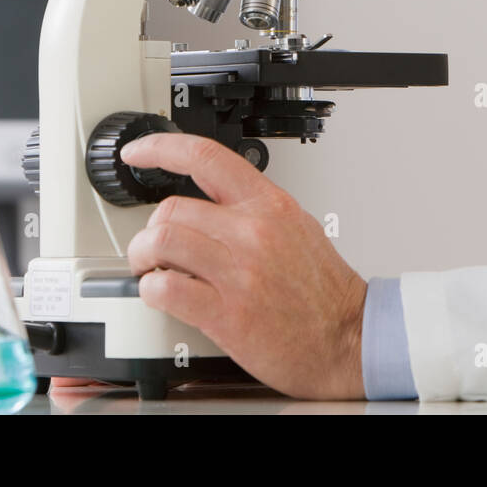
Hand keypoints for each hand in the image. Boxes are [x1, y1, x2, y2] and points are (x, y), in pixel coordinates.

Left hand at [121, 133, 367, 399]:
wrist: (349, 338)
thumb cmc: (324, 293)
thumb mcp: (298, 228)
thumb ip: (255, 210)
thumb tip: (211, 202)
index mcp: (270, 205)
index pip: (205, 156)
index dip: (160, 148)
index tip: (137, 153)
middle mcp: (253, 232)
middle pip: (171, 207)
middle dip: (150, 230)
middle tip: (153, 249)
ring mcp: (239, 272)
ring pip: (161, 241)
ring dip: (144, 258)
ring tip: (152, 271)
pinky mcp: (226, 313)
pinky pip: (164, 288)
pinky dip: (151, 290)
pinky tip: (162, 295)